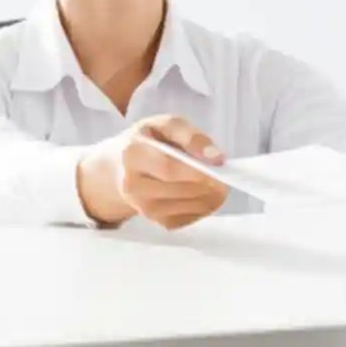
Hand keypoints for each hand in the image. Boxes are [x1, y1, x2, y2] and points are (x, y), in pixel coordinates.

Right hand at [78, 115, 228, 229]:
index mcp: (132, 155)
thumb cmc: (147, 141)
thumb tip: (216, 156)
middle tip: (227, 174)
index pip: (169, 168)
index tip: (221, 162)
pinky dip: (204, 206)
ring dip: (210, 196)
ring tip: (219, 182)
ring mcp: (143, 208)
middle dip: (209, 182)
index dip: (198, 168)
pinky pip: (188, 218)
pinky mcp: (156, 221)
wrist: (119, 167)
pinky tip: (206, 193)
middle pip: (180, 189)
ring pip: (186, 206)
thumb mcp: (164, 124)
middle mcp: (133, 186)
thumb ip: (190, 134)